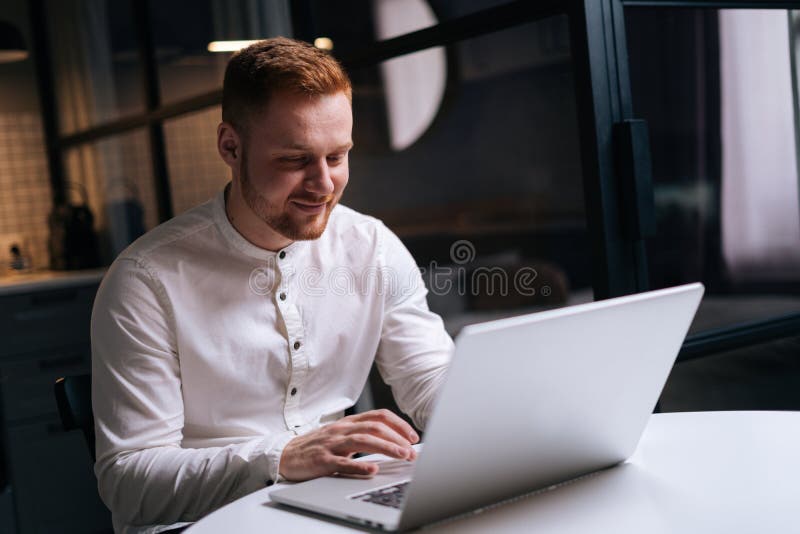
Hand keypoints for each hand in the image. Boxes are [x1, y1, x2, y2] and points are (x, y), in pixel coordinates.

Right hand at [278, 409, 419, 480]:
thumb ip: (363, 435)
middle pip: (375, 427)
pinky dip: (359, 466)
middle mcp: (342, 430)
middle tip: (412, 450)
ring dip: (386, 448)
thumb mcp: (341, 436)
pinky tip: (373, 470)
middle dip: (397, 438)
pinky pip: (342, 462)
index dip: (398, 424)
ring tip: (401, 455)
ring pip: (363, 441)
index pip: (379, 416)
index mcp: (348, 423)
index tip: (413, 436)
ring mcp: (332, 444)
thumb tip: (392, 442)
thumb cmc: (317, 446)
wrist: (285, 454)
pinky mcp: (322, 460)